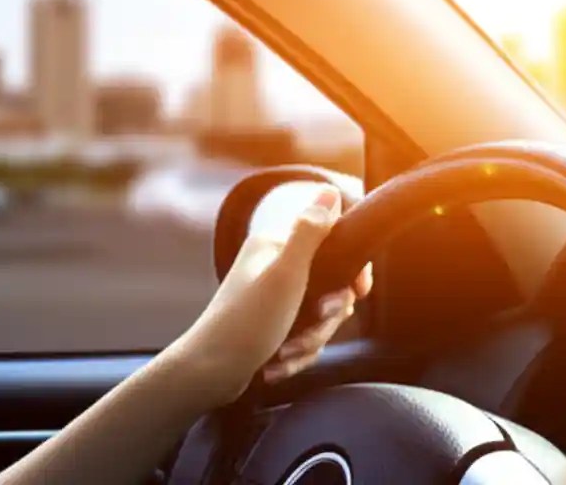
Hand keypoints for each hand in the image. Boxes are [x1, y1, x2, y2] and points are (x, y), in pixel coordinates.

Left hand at [165, 186, 371, 405]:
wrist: (208, 374)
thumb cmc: (246, 323)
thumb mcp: (285, 274)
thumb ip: (310, 232)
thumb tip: (329, 191)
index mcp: (275, 245)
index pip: (333, 243)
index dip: (352, 269)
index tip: (357, 291)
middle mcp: (273, 265)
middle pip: (330, 287)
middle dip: (327, 316)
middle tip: (316, 322)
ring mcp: (272, 297)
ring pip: (319, 317)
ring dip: (310, 340)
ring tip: (286, 353)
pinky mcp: (271, 325)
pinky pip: (303, 337)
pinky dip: (295, 354)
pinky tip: (276, 365)